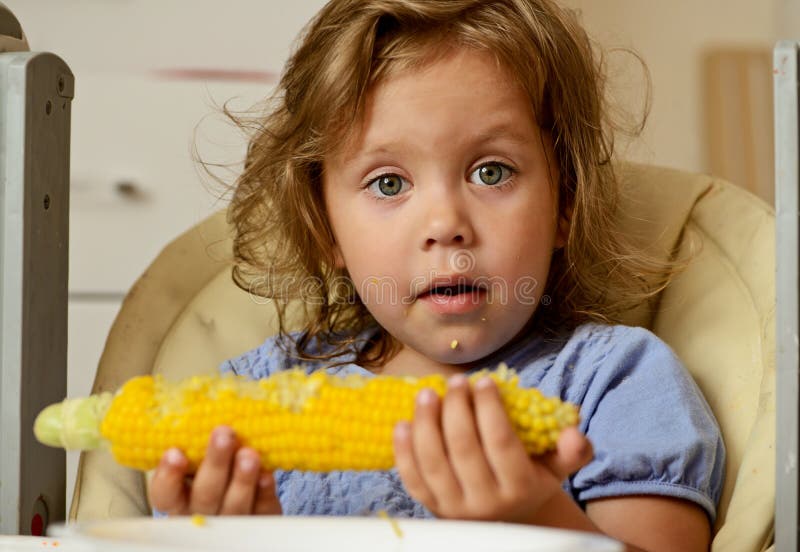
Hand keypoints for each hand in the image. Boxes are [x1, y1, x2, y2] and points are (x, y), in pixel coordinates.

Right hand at [148, 425, 281, 515]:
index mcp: (180, 495)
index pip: (164, 493)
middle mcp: (201, 509)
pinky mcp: (259, 516)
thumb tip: (204, 392)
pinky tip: (267, 475)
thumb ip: (198, 436)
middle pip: (204, 494)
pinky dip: (264, 491)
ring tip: (249, 454)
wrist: (246, 491)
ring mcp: (231, 517)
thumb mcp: (200, 453)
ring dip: (242, 479)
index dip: (168, 475)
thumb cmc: (215, 465)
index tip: (175, 452)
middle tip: (224, 433)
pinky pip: (261, 507)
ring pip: (233, 505)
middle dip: (215, 464)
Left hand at [393, 375, 591, 522]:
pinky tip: (402, 422)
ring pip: (433, 462)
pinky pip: (412, 478)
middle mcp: (486, 503)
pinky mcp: (430, 507)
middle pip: (464, 449)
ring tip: (426, 393)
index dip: (489, 409)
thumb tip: (573, 430)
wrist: (505, 516)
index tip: (484, 381)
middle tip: (455, 381)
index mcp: (520, 488)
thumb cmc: (530, 477)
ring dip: (426, 423)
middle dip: (456, 409)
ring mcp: (454, 508)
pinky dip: (403, 450)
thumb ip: (571, 450)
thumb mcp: (555, 466)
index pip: (501, 443)